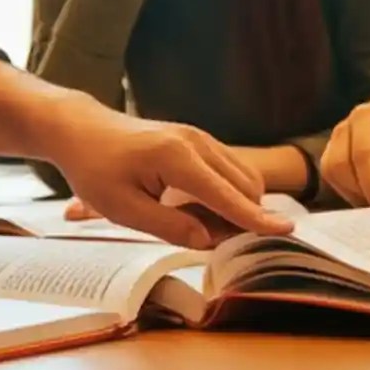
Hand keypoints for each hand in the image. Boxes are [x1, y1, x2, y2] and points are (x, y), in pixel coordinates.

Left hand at [45, 103, 286, 247]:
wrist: (81, 129)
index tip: (287, 232)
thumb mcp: (123, 209)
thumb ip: (168, 227)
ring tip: (194, 223)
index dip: (256, 219)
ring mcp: (199, 137)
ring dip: (235, 205)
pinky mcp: (197, 139)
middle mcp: (196, 142)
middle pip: (244, 186)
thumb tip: (208, 240)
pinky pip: (228, 168)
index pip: (227, 196)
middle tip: (206, 239)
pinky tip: (196, 207)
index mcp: (177, 159)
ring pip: (242, 176)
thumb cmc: (95, 169)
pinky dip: (226, 192)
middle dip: (242, 218)